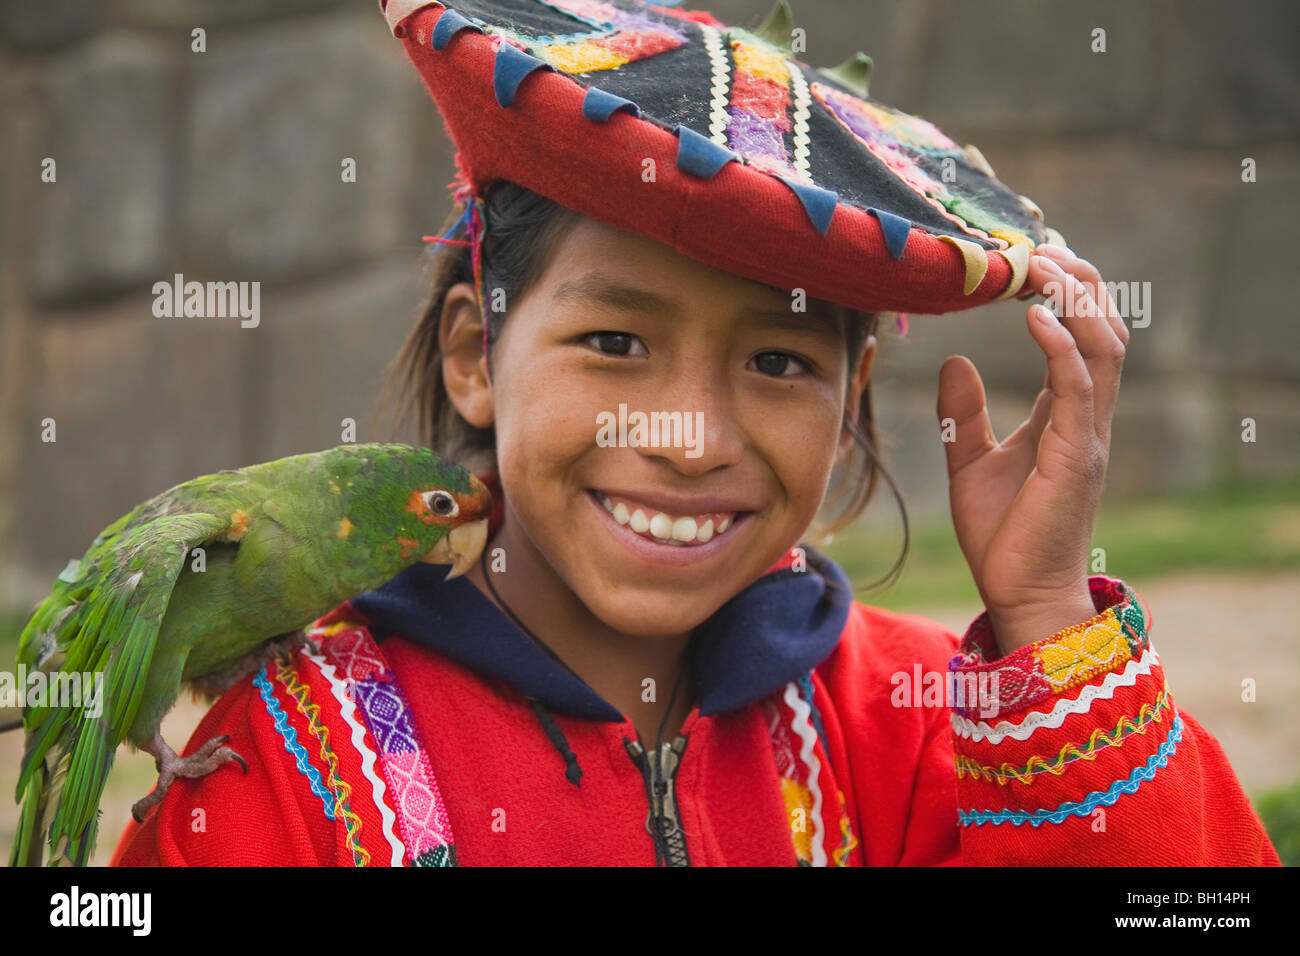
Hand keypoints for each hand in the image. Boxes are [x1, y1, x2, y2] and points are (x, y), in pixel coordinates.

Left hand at [937, 244, 1130, 654]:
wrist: (1018, 592)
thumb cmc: (1001, 535)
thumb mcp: (969, 461)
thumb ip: (964, 413)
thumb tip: (954, 361)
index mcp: (1065, 416)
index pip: (1078, 339)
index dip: (1063, 296)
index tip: (1035, 260)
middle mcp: (1087, 418)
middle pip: (1102, 330)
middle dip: (1079, 284)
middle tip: (1042, 246)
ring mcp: (1088, 435)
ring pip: (1102, 348)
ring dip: (1075, 301)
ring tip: (1042, 265)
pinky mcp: (1078, 455)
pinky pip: (1079, 387)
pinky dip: (1063, 347)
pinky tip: (1037, 317)